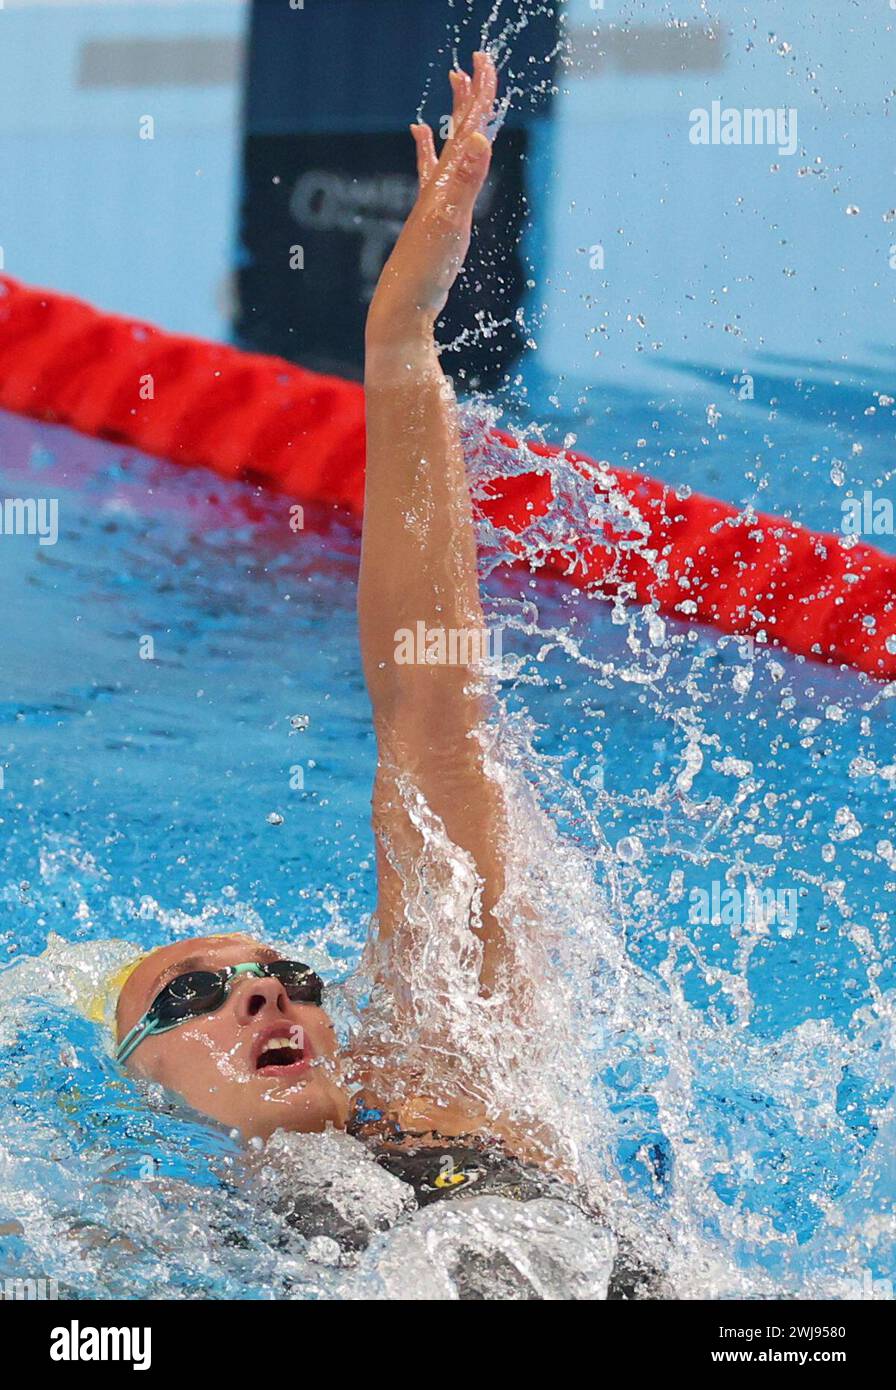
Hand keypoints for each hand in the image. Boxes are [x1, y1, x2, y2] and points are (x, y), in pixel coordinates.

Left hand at [366, 51, 498, 344]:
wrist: (403, 308)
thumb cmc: (424, 270)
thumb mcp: (450, 223)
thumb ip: (466, 181)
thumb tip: (478, 137)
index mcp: (446, 184)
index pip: (466, 130)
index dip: (478, 96)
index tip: (484, 61)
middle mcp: (438, 189)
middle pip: (456, 133)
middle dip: (468, 98)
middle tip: (476, 63)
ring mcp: (435, 205)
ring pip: (447, 151)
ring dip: (453, 120)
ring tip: (453, 89)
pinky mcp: (433, 223)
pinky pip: (434, 178)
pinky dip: (429, 155)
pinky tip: (422, 141)